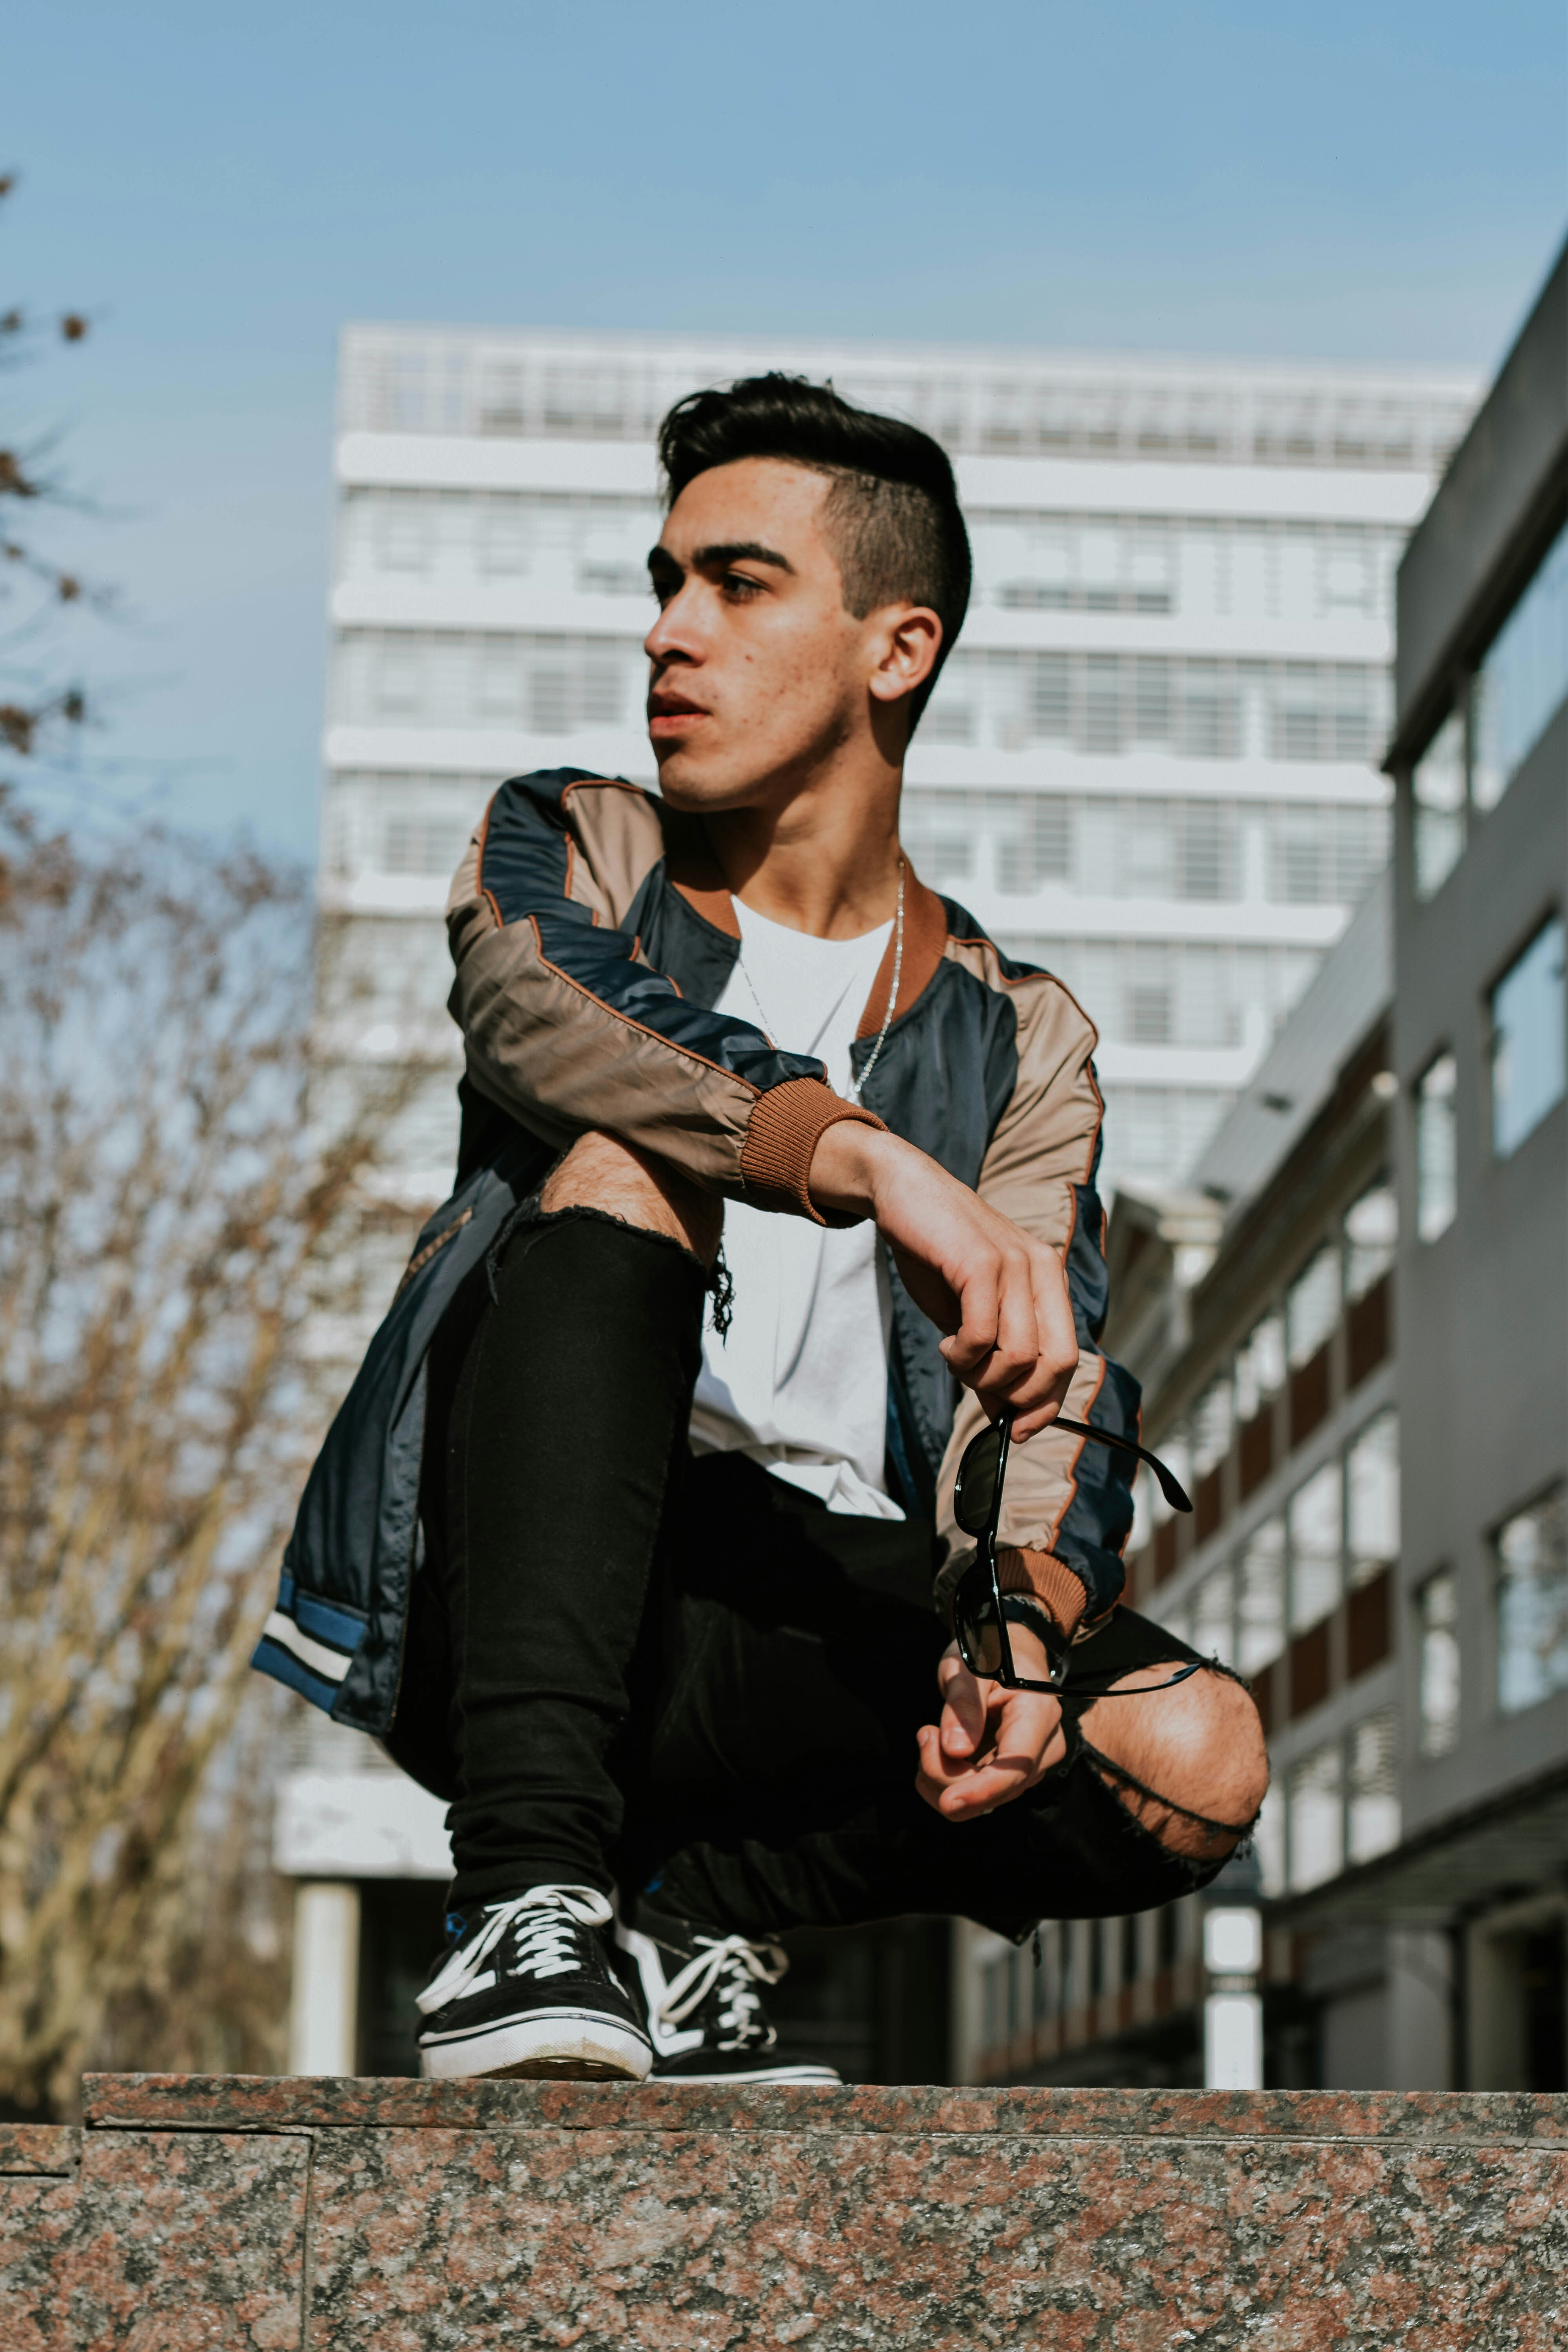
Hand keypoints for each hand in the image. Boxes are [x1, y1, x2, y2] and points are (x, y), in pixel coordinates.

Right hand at [809, 1125, 1076, 1437]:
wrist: (904, 1192)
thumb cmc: (938, 1253)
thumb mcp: (971, 1313)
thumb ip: (994, 1359)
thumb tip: (1007, 1416)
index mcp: (1050, 1282)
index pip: (1069, 1360)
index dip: (1045, 1404)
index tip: (1014, 1429)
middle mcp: (1044, 1270)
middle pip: (1056, 1363)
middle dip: (1017, 1395)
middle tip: (978, 1387)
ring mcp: (1016, 1264)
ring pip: (1020, 1356)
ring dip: (981, 1375)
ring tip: (956, 1358)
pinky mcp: (981, 1262)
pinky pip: (982, 1334)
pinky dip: (961, 1355)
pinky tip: (946, 1344)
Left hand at [914, 1626, 1066, 1818]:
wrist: (1002, 1652)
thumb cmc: (986, 1652)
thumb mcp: (967, 1667)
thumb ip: (963, 1705)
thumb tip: (956, 1751)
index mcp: (1039, 1714)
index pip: (1017, 1765)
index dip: (982, 1790)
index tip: (949, 1802)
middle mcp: (1044, 1747)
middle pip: (996, 1789)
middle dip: (948, 1774)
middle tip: (925, 1734)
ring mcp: (1030, 1765)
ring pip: (984, 1800)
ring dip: (944, 1777)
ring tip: (930, 1736)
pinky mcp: (1012, 1775)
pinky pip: (977, 1796)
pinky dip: (946, 1782)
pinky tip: (935, 1752)